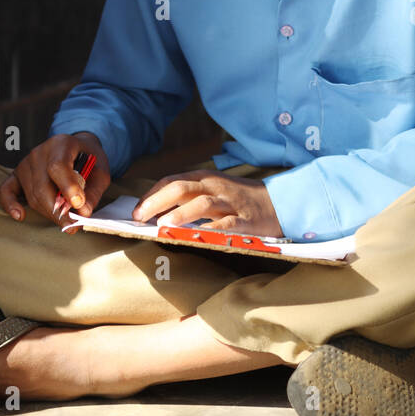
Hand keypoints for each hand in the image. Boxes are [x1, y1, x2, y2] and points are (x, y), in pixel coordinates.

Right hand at [0, 131, 110, 231]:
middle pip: (42, 187)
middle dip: (58, 210)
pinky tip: (20, 216)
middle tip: (74, 225)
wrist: (76, 148)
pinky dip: (10, 204)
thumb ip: (94, 191)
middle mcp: (39, 153)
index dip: (68, 187)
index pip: (58, 167)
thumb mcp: (100, 171)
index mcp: (61, 144)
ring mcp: (25, 163)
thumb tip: (84, 211)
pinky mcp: (15, 175)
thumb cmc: (89, 160)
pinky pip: (6, 191)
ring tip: (65, 221)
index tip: (78, 204)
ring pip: (32, 195)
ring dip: (48, 212)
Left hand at [131, 169, 283, 238]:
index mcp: (205, 178)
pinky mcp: (244, 220)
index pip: (172, 180)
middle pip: (182, 188)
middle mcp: (215, 187)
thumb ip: (189, 196)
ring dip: (181, 213)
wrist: (279, 202)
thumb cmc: (239, 198)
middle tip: (139, 217)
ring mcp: (230, 203)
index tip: (136, 210)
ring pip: (202, 203)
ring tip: (163, 224)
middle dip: (157, 201)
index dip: (151, 194)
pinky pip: (226, 224)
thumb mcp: (214, 189)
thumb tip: (156, 209)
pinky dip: (211, 230)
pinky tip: (198, 236)